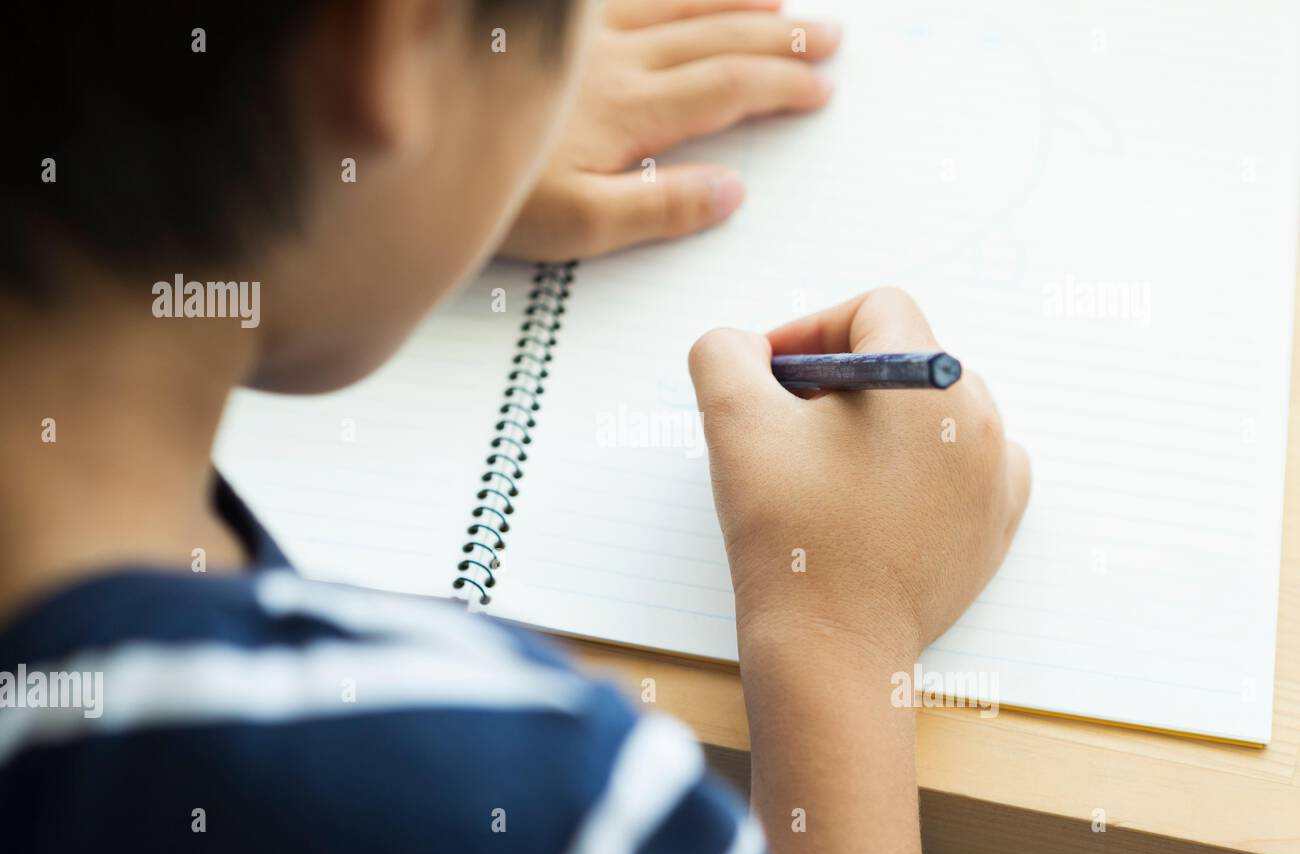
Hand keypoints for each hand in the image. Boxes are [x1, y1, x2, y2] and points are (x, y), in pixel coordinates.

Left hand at [498, 0, 840, 259]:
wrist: (403, 139)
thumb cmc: (486, 195)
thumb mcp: (576, 228)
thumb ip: (658, 210)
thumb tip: (730, 192)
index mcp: (627, 113)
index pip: (726, 91)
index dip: (779, 84)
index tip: (819, 87)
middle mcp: (613, 60)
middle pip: (715, 38)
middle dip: (777, 36)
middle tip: (826, 36)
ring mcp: (581, 32)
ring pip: (676, 1)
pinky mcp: (552, 23)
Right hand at [688, 288, 1030, 665]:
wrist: (830, 648)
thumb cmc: (785, 534)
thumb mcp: (733, 420)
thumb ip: (726, 353)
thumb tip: (746, 346)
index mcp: (929, 380)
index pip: (874, 311)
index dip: (811, 330)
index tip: (771, 377)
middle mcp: (981, 420)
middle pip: (904, 360)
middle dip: (842, 381)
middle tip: (788, 427)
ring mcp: (997, 477)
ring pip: (932, 412)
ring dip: (879, 423)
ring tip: (828, 469)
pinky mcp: (995, 527)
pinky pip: (962, 465)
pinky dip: (919, 467)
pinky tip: (874, 499)